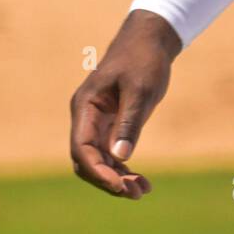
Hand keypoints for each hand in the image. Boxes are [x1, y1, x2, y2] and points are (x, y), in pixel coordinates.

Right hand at [69, 10, 180, 199]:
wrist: (150, 39)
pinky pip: (111, 153)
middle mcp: (86, 117)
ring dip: (118, 178)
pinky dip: (124, 168)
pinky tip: (142, 181)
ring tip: (144, 191)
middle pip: (87, 160)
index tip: (120, 185)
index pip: (82, 148)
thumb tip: (121, 157)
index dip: (98, 171)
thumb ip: (130, 122)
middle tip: (136, 193)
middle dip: (108, 180)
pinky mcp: (111, 124)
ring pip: (99, 161)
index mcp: (85, 106)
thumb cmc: (144, 59)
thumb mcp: (141, 89)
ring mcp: (97, 122)